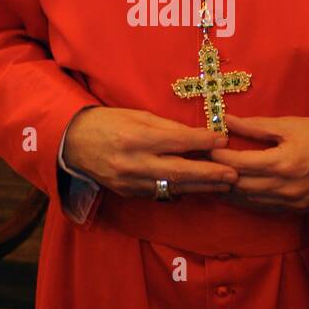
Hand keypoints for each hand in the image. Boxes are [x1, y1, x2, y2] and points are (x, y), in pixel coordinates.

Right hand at [63, 107, 239, 199]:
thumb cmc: (108, 122)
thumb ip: (167, 128)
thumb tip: (196, 135)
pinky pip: (160, 193)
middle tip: (234, 174)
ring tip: (224, 185)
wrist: (73, 143)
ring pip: (173, 186)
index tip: (223, 139)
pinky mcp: (128, 193)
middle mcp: (134, 162)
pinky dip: (180, 190)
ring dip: (201, 186)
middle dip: (209, 173)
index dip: (202, 141)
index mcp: (136, 138)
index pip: (176, 141)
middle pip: (179, 170)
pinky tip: (198, 189)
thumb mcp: (137, 116)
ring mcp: (131, 181)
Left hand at [209, 114, 308, 213]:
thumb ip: (255, 125)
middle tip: (199, 165)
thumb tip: (225, 119)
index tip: (203, 147)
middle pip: (237, 186)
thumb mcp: (289, 124)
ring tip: (209, 179)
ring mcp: (289, 202)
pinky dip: (245, 199)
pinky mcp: (295, 210)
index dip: (217, 156)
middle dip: (216, 175)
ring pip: (247, 201)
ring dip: (227, 191)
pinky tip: (234, 191)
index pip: (237, 163)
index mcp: (281, 163)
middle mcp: (283, 188)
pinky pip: (262, 207)